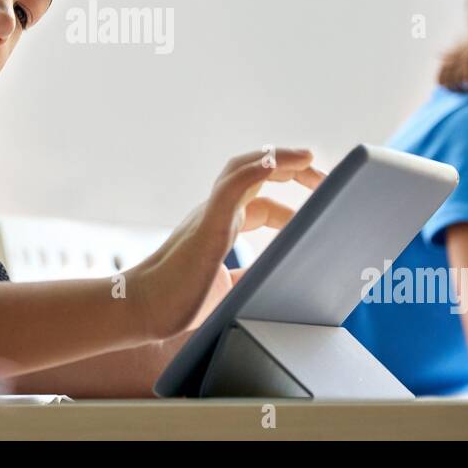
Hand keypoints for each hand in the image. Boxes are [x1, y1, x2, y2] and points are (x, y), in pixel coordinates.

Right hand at [128, 147, 323, 340]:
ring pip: (242, 169)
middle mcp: (216, 212)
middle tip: (323, 177)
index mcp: (222, 225)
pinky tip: (275, 163)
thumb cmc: (178, 300)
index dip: (293, 203)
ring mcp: (210, 214)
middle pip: (256, 173)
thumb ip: (250, 279)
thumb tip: (284, 284)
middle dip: (292, 169)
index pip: (263, 202)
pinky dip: (255, 170)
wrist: (143, 311)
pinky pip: (231, 187)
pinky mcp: (207, 225)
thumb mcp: (229, 288)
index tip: (320, 210)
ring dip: (277, 158)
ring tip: (307, 157)